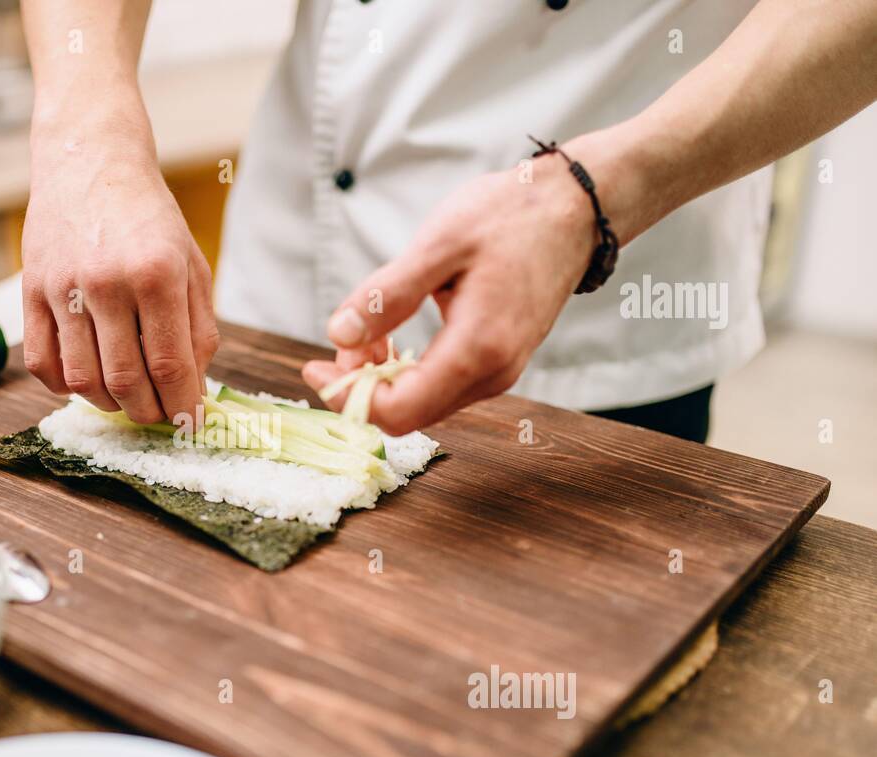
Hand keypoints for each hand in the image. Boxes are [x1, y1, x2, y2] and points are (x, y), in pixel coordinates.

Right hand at [21, 121, 217, 423]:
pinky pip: (42, 363)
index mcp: (156, 274)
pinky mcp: (30, 290)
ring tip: (126, 398)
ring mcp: (62, 288)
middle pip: (126, 382)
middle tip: (160, 416)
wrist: (89, 161)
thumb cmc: (148, 217)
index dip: (182, 407)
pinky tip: (87, 379)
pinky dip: (64, 386)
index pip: (170, 366)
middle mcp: (107, 282)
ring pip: (82, 381)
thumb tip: (195, 389)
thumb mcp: (191, 264)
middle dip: (149, 413)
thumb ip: (198, 329)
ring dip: (109, 404)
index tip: (190, 426)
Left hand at [301, 151, 600, 434]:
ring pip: (423, 401)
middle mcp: (493, 373)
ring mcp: (500, 371)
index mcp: (477, 349)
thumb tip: (338, 336)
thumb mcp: (438, 245)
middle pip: (408, 413)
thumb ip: (386, 295)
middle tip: (342, 340)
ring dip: (383, 376)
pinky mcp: (499, 361)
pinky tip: (392, 334)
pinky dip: (407, 368)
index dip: (348, 397)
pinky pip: (441, 384)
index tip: (315, 367)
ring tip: (365, 330)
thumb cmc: (511, 217)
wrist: (575, 208)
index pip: (399, 410)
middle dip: (362, 386)